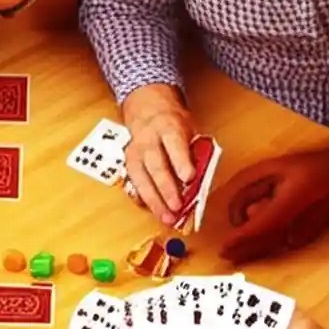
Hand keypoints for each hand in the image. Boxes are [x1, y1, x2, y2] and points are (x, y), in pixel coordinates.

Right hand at [121, 84, 196, 224]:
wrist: (146, 110)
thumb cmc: (172, 123)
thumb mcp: (189, 129)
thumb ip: (195, 152)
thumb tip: (201, 181)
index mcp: (167, 126)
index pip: (174, 144)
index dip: (181, 162)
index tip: (189, 178)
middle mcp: (147, 140)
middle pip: (156, 166)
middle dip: (166, 189)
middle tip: (177, 206)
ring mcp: (134, 154)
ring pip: (141, 179)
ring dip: (155, 201)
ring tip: (167, 218)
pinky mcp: (128, 165)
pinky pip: (134, 185)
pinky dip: (144, 201)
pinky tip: (155, 211)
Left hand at [220, 143, 328, 263]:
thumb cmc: (308, 166)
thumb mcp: (274, 168)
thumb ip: (252, 188)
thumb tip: (239, 212)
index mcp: (289, 205)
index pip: (258, 229)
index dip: (239, 240)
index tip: (222, 248)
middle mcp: (298, 224)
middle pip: (264, 245)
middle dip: (242, 251)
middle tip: (224, 255)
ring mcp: (306, 234)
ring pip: (273, 249)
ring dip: (253, 253)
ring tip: (234, 256)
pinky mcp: (310, 237)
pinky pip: (283, 247)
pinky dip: (266, 249)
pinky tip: (253, 251)